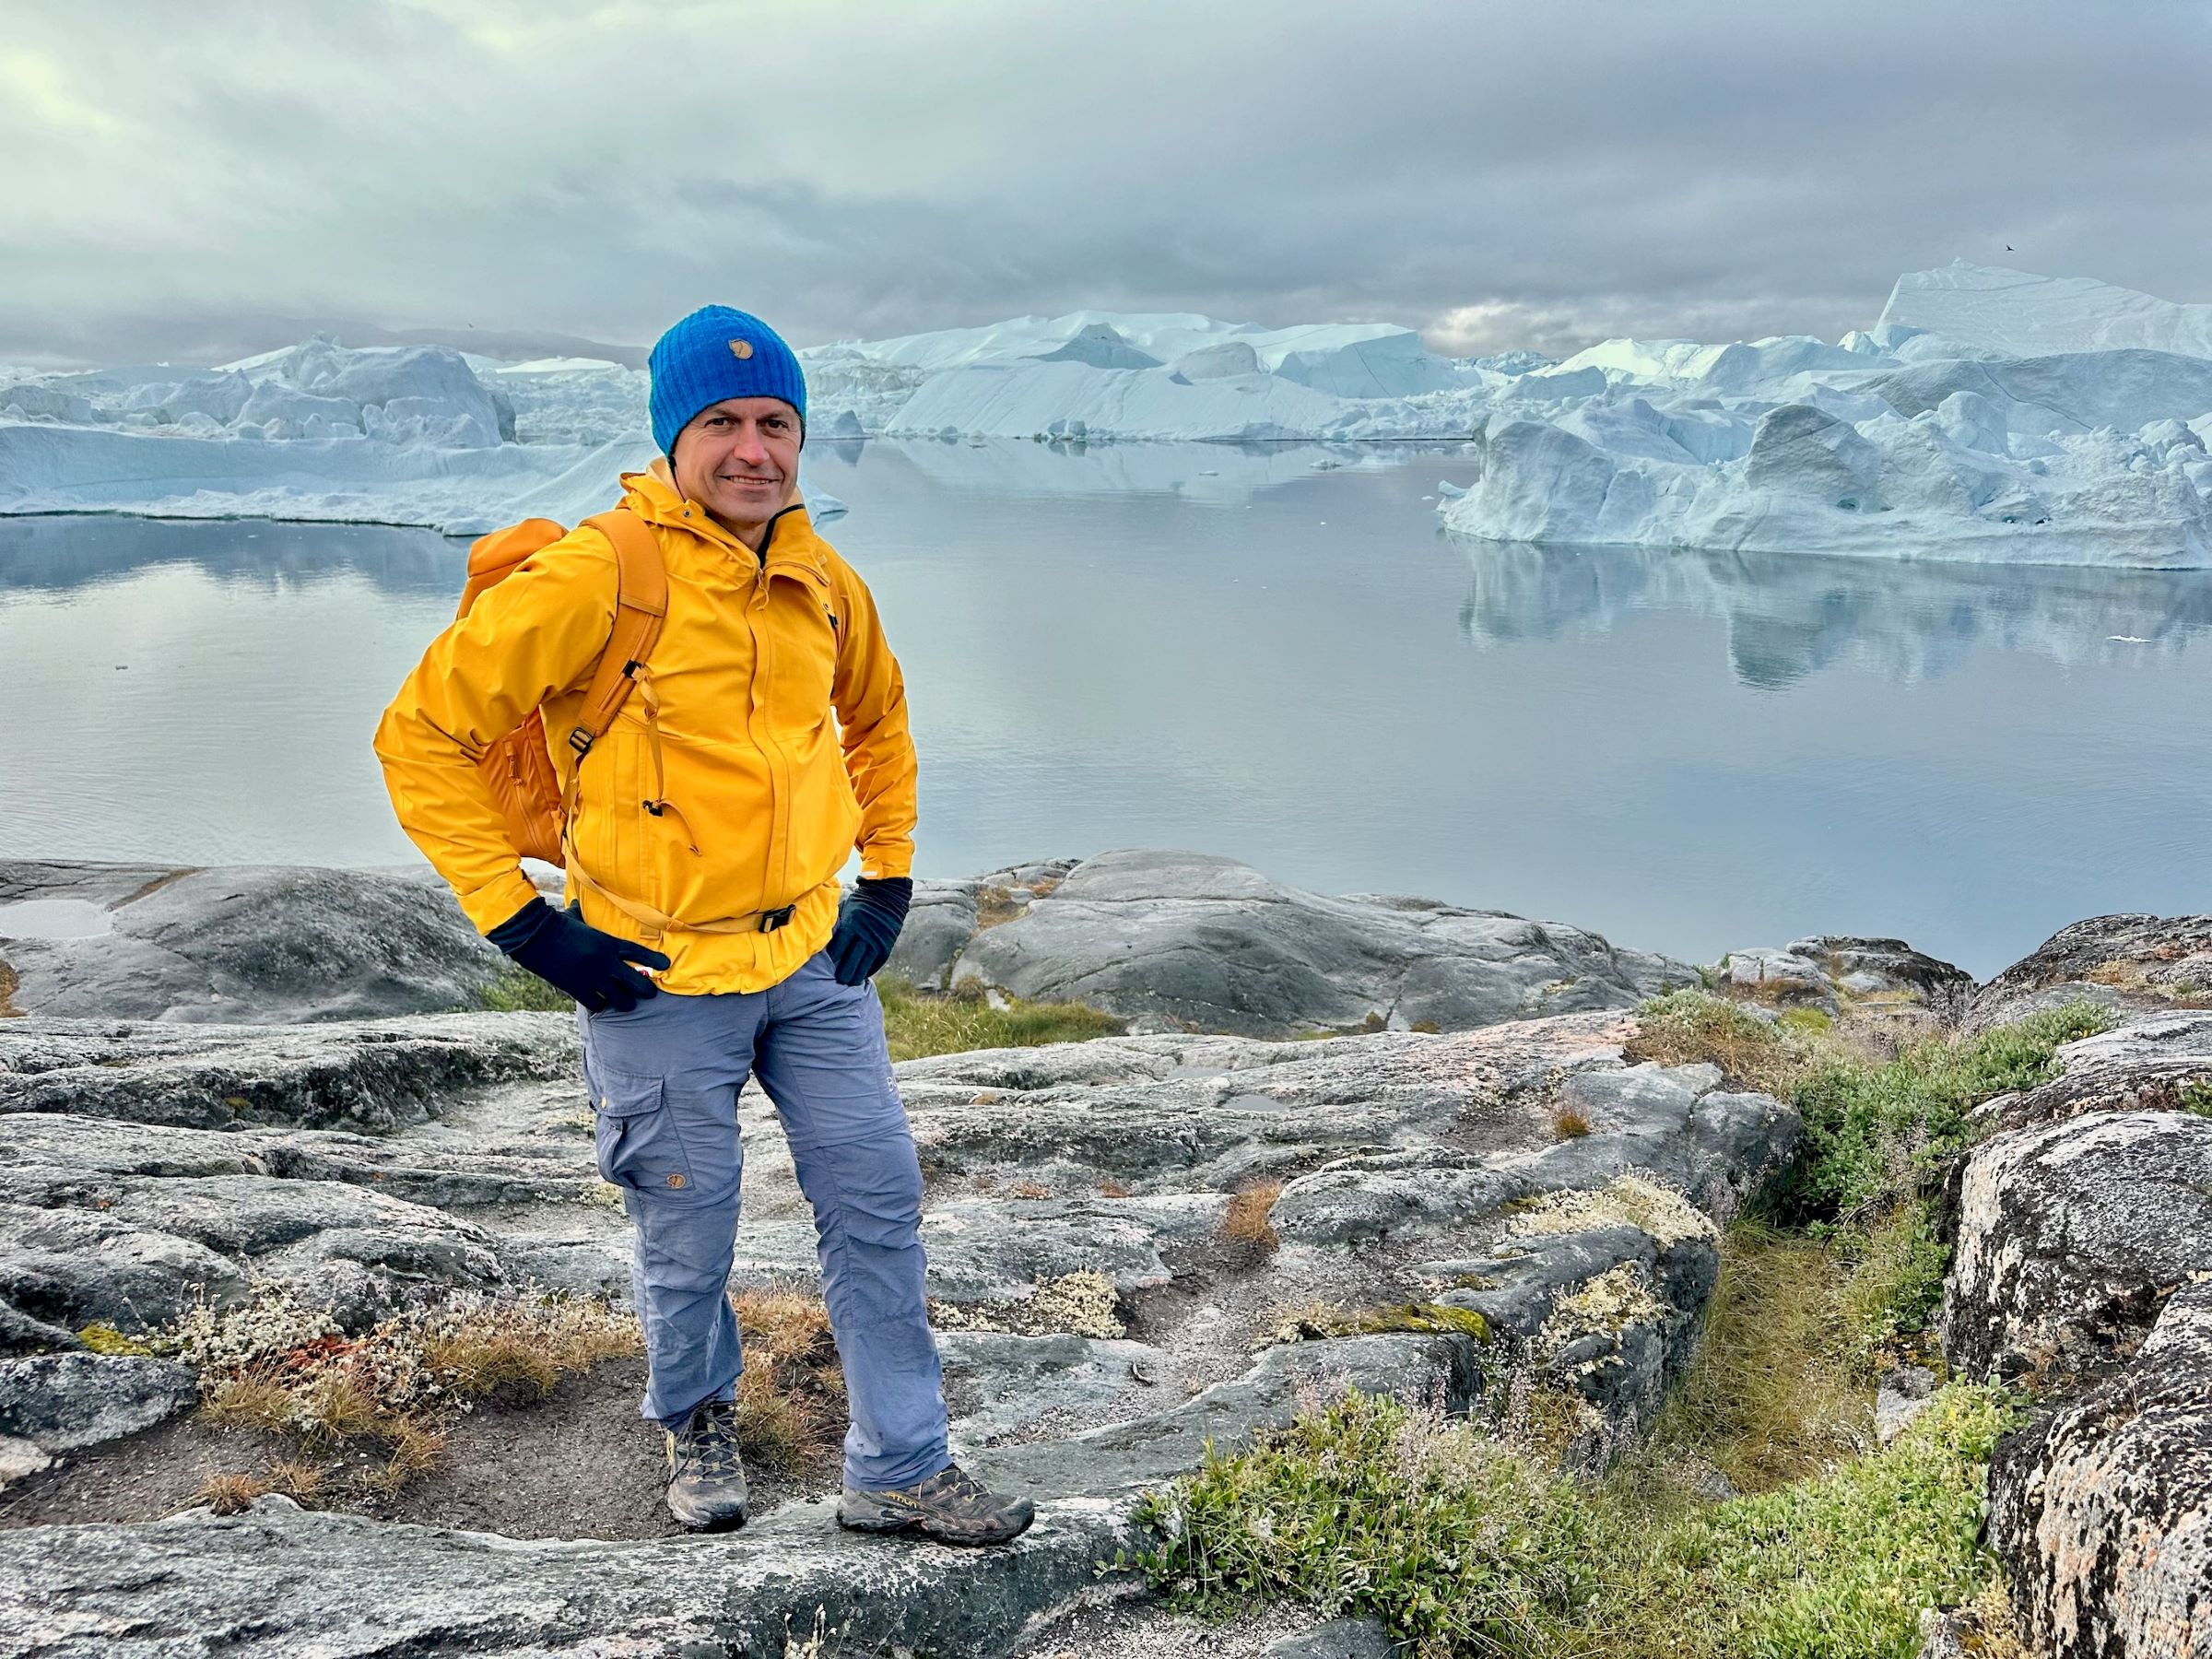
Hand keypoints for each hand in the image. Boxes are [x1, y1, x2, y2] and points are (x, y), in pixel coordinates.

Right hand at [487, 898, 670, 1011]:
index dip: (655, 960)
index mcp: (608, 943)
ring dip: (625, 1002)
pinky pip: (597, 1004)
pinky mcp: (578, 989)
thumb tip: (578, 902)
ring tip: (627, 1003)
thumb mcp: (574, 917)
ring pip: (620, 999)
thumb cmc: (555, 924)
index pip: (639, 953)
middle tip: (649, 993)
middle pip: (637, 982)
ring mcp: (593, 977)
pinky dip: (600, 1005)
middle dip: (646, 990)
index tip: (666, 965)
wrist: (535, 937)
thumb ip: (583, 914)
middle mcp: (605, 962)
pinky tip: (601, 1004)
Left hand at [827, 877, 911, 985]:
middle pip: (850, 961)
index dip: (831, 959)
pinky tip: (863, 975)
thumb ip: (837, 924)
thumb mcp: (846, 908)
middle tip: (837, 980)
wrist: (888, 894)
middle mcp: (864, 936)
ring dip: (856, 976)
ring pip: (864, 966)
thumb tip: (824, 938)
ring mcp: (876, 942)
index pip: (838, 949)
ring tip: (849, 982)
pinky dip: (869, 970)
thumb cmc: (862, 901)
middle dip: (842, 973)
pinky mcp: (886, 945)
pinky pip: (876, 963)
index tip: (826, 964)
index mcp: (851, 925)